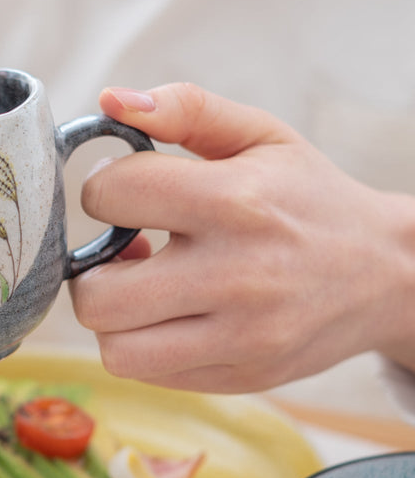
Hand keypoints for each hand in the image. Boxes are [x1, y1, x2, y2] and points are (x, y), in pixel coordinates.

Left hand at [69, 83, 414, 392]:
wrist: (388, 273)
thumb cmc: (308, 196)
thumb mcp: (259, 135)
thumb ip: (184, 108)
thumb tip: (109, 100)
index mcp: (234, 202)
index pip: (110, 197)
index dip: (102, 190)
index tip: (126, 193)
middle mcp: (235, 276)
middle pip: (97, 296)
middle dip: (92, 269)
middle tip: (124, 251)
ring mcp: (240, 338)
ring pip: (115, 349)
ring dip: (114, 317)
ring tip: (144, 286)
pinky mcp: (241, 376)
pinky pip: (150, 374)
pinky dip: (144, 344)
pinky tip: (172, 314)